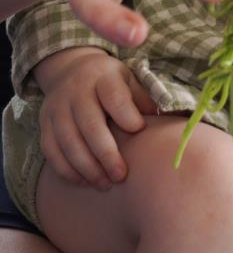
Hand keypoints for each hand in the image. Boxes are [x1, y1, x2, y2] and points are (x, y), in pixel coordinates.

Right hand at [38, 47, 155, 188]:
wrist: (71, 69)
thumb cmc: (111, 81)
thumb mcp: (129, 79)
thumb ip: (144, 97)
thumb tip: (169, 117)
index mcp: (103, 77)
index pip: (113, 95)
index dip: (126, 114)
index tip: (139, 130)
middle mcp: (76, 91)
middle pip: (89, 125)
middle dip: (106, 154)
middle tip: (122, 175)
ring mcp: (57, 108)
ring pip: (68, 142)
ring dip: (87, 168)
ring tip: (106, 184)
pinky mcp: (44, 124)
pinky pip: (52, 152)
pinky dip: (68, 171)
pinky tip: (85, 181)